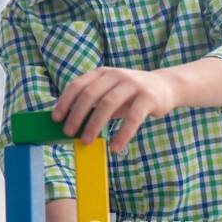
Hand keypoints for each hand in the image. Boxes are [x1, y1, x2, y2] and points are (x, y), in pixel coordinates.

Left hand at [51, 67, 176, 152]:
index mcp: (102, 73)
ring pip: (108, 104)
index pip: (78, 85)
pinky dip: (122, 134)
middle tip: (69, 133)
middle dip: (77, 115)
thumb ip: (94, 102)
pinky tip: (115, 147)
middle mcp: (116, 75)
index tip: (56, 119)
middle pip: (90, 95)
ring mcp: (133, 84)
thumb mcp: (110, 92)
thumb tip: (70, 123)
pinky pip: (133, 118)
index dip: (65, 102)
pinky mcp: (148, 97)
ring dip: (94, 125)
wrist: (166, 86)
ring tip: (86, 142)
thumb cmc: (130, 94)